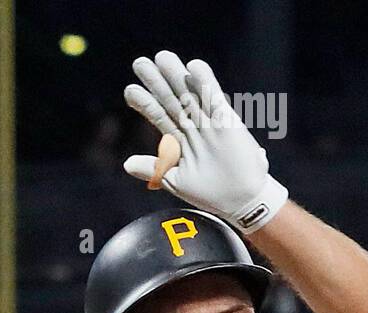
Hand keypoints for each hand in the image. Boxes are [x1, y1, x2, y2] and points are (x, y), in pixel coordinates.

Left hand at [121, 51, 286, 233]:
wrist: (241, 200)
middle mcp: (195, 126)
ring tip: (161, 57)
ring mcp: (211, 123)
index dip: (145, 103)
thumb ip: (153, 168)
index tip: (129, 91)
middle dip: (157, 82)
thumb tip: (126, 163)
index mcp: (182, 139)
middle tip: (139, 63)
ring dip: (176, 76)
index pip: (160, 116)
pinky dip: (206, 84)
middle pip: (173, 99)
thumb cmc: (211, 192)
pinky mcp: (227, 124)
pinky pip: (215, 100)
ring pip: (190, 94)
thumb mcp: (175, 180)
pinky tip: (194, 67)